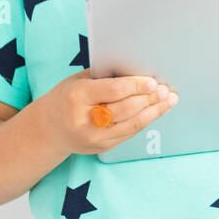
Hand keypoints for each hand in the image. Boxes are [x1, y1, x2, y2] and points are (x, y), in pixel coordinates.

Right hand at [42, 69, 178, 155]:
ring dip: (155, 111)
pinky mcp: (103, 147)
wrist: (48, 129)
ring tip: (169, 99)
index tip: (153, 81)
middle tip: (165, 89)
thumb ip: (105, 77)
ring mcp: (94, 137)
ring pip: (133, 123)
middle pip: (126, 108)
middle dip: (149, 98)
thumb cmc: (67, 98)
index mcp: (77, 97)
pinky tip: (158, 110)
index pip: (114, 91)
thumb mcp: (79, 81)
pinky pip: (131, 132)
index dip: (137, 86)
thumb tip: (139, 71)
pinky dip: (147, 120)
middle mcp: (85, 120)